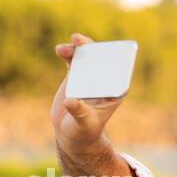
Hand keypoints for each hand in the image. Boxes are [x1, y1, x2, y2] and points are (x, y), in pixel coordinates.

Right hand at [51, 34, 124, 156]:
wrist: (72, 134)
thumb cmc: (83, 132)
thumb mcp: (83, 123)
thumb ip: (79, 112)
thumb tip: (71, 101)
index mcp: (114, 92)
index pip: (117, 72)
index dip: (112, 58)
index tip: (103, 50)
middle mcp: (104, 82)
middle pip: (102, 59)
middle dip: (93, 48)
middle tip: (80, 41)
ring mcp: (90, 78)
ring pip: (87, 57)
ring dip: (79, 48)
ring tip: (68, 44)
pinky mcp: (77, 76)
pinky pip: (74, 60)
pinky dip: (68, 54)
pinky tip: (60, 50)